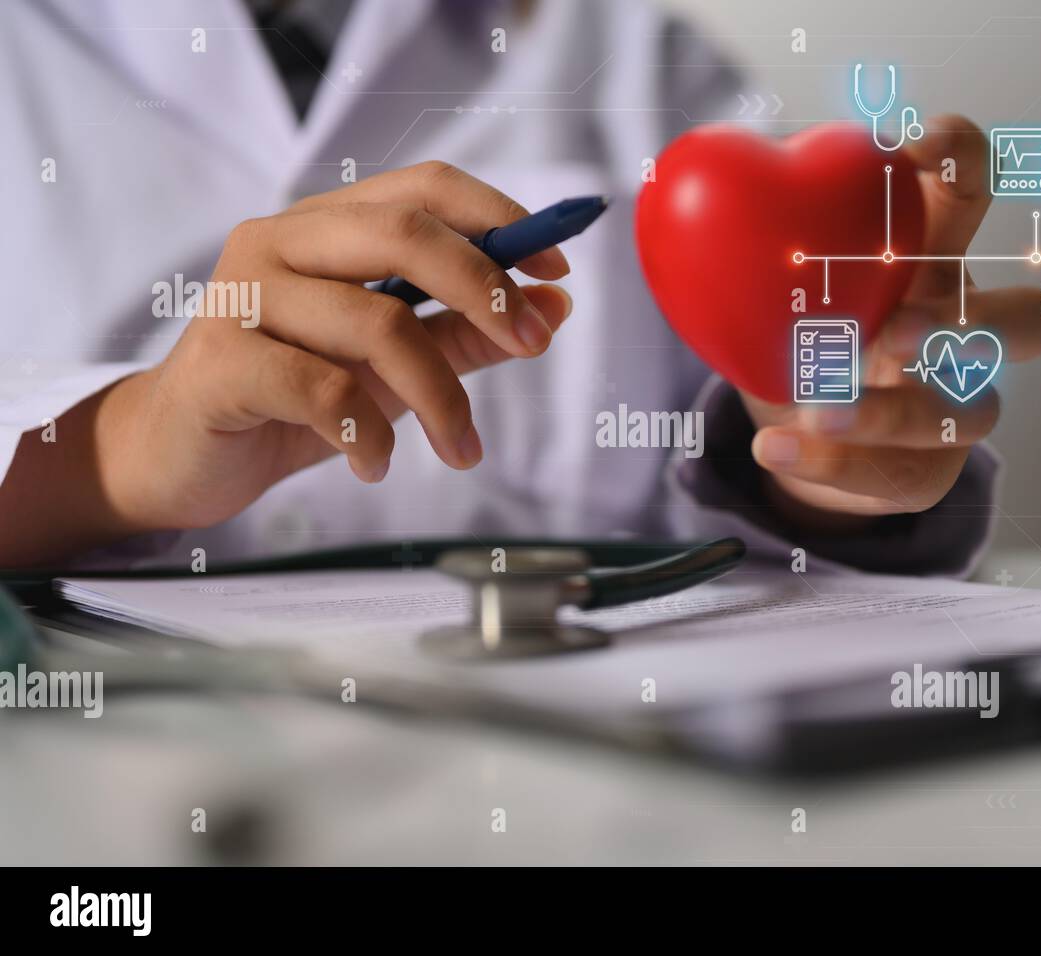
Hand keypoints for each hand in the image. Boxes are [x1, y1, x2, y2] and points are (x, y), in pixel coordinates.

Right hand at [8, 162, 573, 560]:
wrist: (182, 455)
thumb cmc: (294, 401)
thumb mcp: (395, 367)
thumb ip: (465, 334)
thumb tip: (556, 306)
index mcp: (326, 225)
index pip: (425, 188)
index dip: (500, 219)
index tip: (558, 270)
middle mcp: (280, 241)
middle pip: (403, 233)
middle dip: (485, 291)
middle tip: (535, 347)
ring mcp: (242, 295)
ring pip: (376, 324)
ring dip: (442, 397)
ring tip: (461, 450)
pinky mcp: (218, 361)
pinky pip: (323, 390)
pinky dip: (370, 435)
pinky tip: (377, 465)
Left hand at [743, 116, 1040, 528]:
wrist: (791, 434)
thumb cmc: (794, 333)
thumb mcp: (772, 282)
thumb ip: (755, 239)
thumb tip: (688, 179)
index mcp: (927, 260)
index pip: (970, 194)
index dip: (963, 160)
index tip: (916, 148)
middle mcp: (958, 332)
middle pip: (1028, 321)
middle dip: (975, 322)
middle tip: (897, 329)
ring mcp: (953, 408)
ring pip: (973, 415)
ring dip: (893, 410)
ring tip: (819, 405)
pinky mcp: (924, 471)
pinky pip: (896, 473)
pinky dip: (831, 462)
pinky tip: (775, 447)